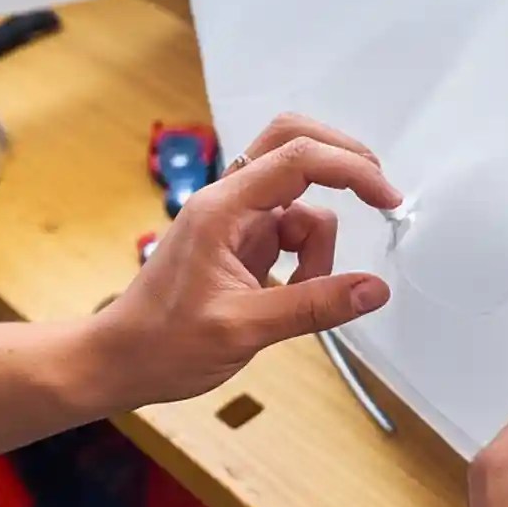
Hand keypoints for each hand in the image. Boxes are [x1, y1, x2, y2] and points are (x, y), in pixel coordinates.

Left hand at [93, 113, 400, 408]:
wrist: (120, 362)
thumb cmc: (162, 343)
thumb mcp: (244, 329)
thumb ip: (313, 306)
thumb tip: (374, 289)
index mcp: (222, 208)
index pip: (298, 159)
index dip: (351, 170)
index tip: (387, 198)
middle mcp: (230, 202)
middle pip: (296, 144)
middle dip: (343, 163)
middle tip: (378, 195)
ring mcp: (237, 219)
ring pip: (303, 200)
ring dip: (321, 244)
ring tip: (301, 293)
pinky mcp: (244, 241)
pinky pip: (295, 232)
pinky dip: (309, 260)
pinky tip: (291, 293)